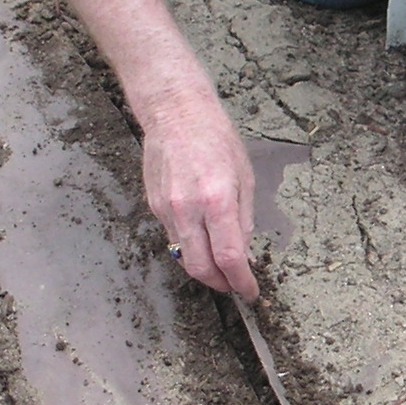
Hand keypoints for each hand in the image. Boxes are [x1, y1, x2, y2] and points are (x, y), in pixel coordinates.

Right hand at [141, 88, 258, 297]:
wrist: (175, 113)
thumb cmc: (216, 138)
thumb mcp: (244, 177)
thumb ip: (243, 220)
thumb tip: (244, 255)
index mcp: (217, 200)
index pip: (230, 258)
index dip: (242, 282)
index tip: (251, 292)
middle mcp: (188, 209)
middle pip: (200, 268)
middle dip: (220, 284)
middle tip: (234, 285)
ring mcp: (166, 209)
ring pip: (184, 256)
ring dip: (204, 268)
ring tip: (221, 265)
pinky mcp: (154, 206)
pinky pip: (174, 238)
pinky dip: (190, 246)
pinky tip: (202, 237)